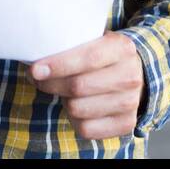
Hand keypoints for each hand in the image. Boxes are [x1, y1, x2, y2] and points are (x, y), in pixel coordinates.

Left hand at [28, 32, 144, 139]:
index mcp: (122, 48)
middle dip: (51, 84)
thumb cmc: (102, 55)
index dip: (59, 65)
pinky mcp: (126, 124)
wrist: (134, 74)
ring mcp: (130, 102)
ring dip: (63, 101)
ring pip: (77, 109)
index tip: (35, 69)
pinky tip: (76, 106)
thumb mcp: (93, 40)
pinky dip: (73, 120)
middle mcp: (130, 76)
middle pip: (78, 87)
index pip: (88, 58)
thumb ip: (70, 44)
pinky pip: (86, 129)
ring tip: (62, 91)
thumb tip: (35, 56)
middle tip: (38, 78)